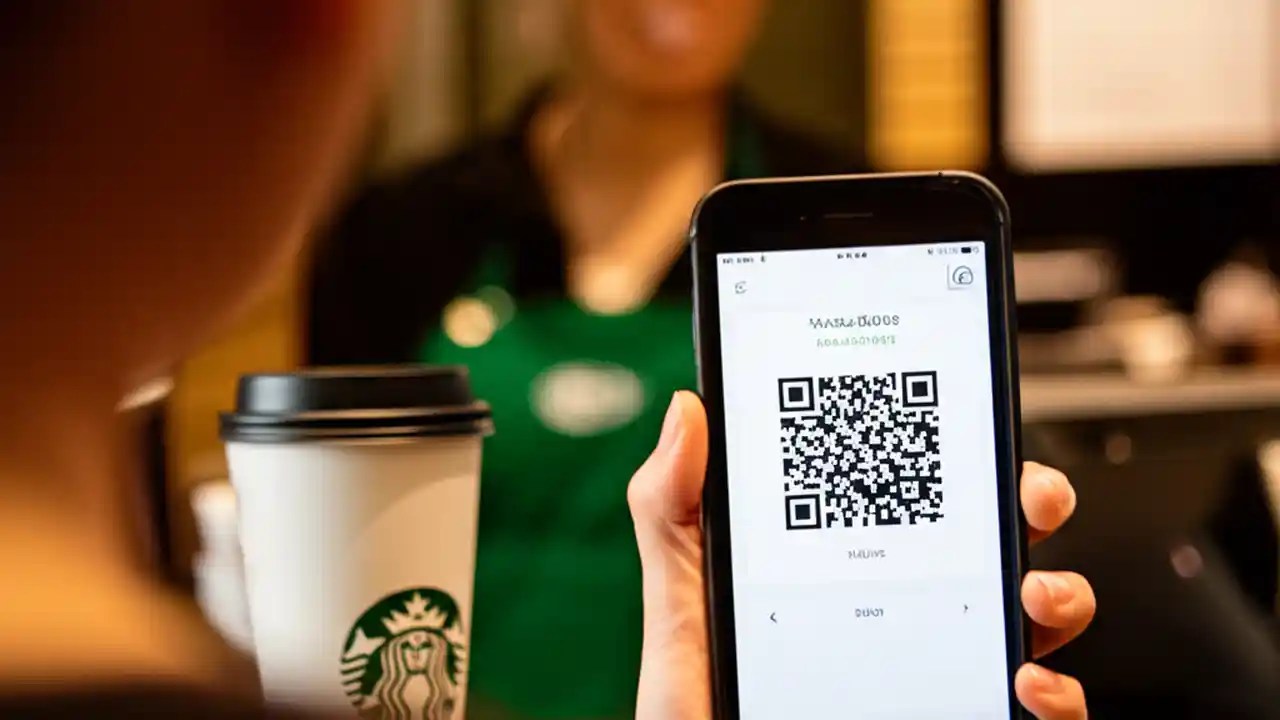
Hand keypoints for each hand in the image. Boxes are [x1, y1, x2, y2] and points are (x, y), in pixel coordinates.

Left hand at [629, 391, 1094, 719]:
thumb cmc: (700, 701)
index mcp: (849, 565)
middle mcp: (905, 612)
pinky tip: (1027, 683)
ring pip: (1036, 619)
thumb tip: (688, 410)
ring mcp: (940, 669)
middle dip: (1033, 504)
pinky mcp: (963, 715)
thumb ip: (675, 507)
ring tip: (1034, 594)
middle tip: (1030, 500)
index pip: (914, 495)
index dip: (955, 454)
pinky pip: (1042, 710)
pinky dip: (1059, 694)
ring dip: (1061, 593)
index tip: (972, 427)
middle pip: (994, 543)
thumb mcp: (681, 600)